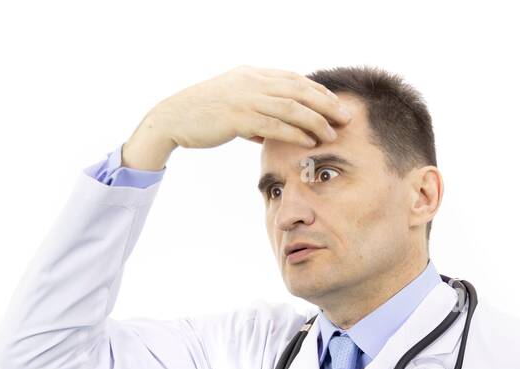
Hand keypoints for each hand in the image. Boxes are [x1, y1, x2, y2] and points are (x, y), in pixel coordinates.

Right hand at [151, 64, 352, 151]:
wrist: (173, 118)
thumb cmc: (203, 116)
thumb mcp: (233, 105)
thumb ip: (256, 113)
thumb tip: (273, 130)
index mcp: (253, 75)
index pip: (294, 80)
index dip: (318, 91)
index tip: (336, 104)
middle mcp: (252, 81)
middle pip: (298, 89)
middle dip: (325, 103)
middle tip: (345, 116)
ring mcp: (245, 98)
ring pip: (290, 106)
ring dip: (315, 120)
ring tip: (332, 133)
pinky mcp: (237, 117)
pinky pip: (274, 124)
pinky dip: (295, 133)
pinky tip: (309, 141)